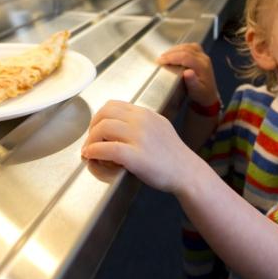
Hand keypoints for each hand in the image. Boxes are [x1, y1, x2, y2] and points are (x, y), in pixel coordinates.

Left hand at [82, 100, 198, 194]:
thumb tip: (118, 126)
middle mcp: (141, 121)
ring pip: (103, 128)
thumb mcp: (160, 127)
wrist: (187, 173)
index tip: (97, 130)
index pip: (113, 105)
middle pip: (104, 113)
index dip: (99, 117)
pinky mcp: (135, 156)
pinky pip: (106, 149)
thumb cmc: (173, 155)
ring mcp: (139, 137)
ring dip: (90, 140)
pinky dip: (94, 151)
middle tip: (91, 141)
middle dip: (92, 127)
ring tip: (89, 151)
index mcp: (145, 113)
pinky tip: (91, 157)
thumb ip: (141, 123)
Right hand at [157, 43, 219, 108]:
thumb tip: (187, 73)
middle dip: (170, 53)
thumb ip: (192, 82)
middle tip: (160, 59)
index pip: (185, 56)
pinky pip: (190, 47)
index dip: (171, 57)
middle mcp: (204, 59)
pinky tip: (173, 53)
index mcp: (203, 66)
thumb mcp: (197, 91)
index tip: (160, 61)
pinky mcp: (201, 55)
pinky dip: (180, 48)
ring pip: (188, 46)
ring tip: (165, 56)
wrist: (208, 95)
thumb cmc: (202, 94)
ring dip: (175, 49)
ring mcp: (203, 56)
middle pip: (186, 49)